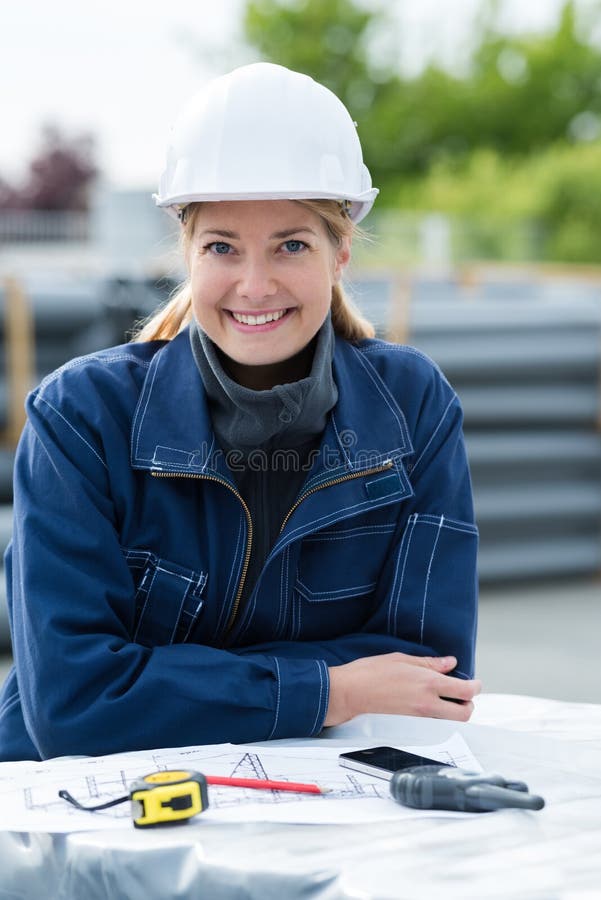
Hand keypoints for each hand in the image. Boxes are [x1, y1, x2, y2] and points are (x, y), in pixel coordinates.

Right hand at [324, 652, 481, 726]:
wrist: (350, 693)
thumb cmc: (371, 673)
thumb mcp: (402, 659)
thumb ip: (430, 663)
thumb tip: (450, 663)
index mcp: (427, 683)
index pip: (465, 691)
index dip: (475, 687)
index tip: (474, 683)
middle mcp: (427, 704)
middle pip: (464, 714)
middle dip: (469, 705)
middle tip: (464, 696)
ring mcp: (419, 719)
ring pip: (451, 723)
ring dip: (455, 714)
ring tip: (447, 702)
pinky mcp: (410, 728)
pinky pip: (434, 726)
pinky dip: (439, 719)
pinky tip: (430, 708)